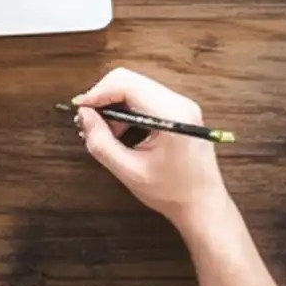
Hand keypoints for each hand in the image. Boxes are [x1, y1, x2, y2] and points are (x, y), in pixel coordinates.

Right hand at [73, 68, 229, 231]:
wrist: (204, 205)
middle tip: (90, 122)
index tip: (81, 111)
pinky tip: (121, 133)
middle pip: (129, 80)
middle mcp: (179, 103)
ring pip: (134, 86)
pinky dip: (126, 109)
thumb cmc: (173, 193)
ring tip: (108, 133)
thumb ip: (101, 143)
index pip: (126, 84)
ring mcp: (181, 105)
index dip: (97, 93)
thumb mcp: (129, 172)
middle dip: (103, 98)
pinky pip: (144, 97)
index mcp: (170, 115)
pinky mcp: (178, 110)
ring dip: (114, 104)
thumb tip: (84, 115)